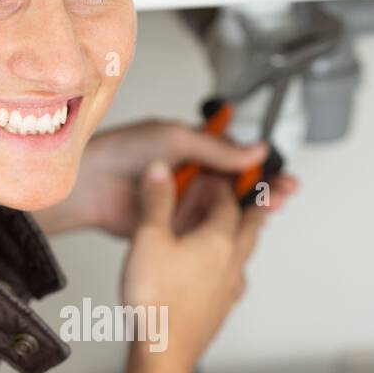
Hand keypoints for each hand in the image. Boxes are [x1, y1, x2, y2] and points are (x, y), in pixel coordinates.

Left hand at [36, 117, 298, 236]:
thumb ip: (218, 149)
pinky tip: (244, 232)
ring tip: (272, 207)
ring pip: (225, 210)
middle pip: (237, 186)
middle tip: (285, 193)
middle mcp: (192, 177)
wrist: (88, 185)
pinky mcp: (175, 229)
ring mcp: (184, 204)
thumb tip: (257, 151)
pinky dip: (226, 233)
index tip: (281, 173)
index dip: (261, 167)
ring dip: (250, 210)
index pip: (237, 159)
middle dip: (264, 189)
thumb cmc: (122, 151)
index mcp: (195, 150)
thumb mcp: (177, 139)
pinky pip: (205, 232)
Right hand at [121, 161, 268, 369]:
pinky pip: (235, 280)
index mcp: (218, 240)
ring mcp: (230, 288)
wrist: (164, 351)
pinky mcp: (222, 309)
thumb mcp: (148, 238)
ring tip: (240, 230)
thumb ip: (156, 201)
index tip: (213, 175)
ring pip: (245, 254)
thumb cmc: (156, 302)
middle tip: (258, 194)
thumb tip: (160, 172)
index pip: (227, 201)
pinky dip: (231, 266)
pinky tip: (222, 274)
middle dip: (251, 207)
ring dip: (244, 236)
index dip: (219, 184)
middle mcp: (231, 263)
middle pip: (250, 226)